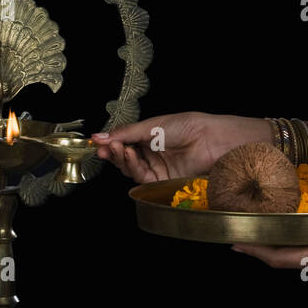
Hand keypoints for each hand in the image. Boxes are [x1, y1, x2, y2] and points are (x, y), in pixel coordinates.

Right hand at [91, 112, 267, 182]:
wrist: (209, 139)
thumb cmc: (186, 127)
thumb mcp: (151, 126)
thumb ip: (125, 133)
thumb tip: (100, 136)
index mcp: (149, 137)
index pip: (124, 143)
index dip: (111, 143)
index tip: (98, 142)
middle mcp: (151, 153)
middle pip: (125, 158)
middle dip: (114, 153)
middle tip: (105, 148)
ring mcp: (157, 168)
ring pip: (131, 169)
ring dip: (122, 159)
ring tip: (119, 149)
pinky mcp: (162, 181)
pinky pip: (142, 177)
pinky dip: (133, 167)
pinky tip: (130, 156)